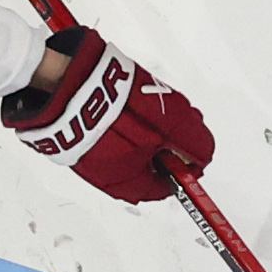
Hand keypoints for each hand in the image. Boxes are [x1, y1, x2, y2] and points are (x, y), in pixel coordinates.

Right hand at [3, 27, 213, 203]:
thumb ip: (195, 145)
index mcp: (132, 185)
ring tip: (142, 103)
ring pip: (128, 146)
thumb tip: (204, 158)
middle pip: (149, 164)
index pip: (169, 185)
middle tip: (166, 115)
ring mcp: (89, 158)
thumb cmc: (120, 112)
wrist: (67, 86)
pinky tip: (120, 101)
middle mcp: (108, 178)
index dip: (185, 162)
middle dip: (163, 141)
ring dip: (142, 127)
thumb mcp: (173, 126)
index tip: (186, 140)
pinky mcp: (76, 138)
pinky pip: (106, 134)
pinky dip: (119, 120)